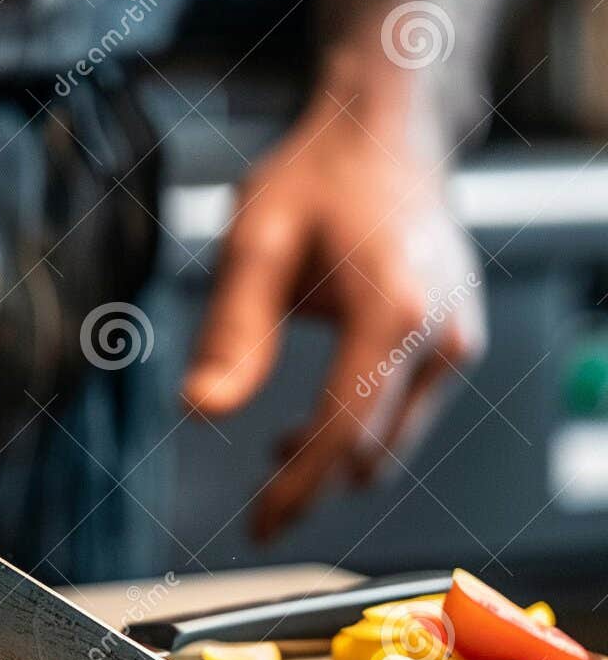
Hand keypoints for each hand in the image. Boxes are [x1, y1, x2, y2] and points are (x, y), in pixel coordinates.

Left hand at [181, 84, 484, 539]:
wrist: (387, 132)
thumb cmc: (320, 178)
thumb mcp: (254, 244)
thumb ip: (230, 333)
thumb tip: (202, 409)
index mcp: (394, 310)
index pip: (342, 431)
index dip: (298, 490)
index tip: (259, 527)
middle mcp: (441, 334)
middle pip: (372, 450)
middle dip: (313, 483)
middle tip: (258, 502)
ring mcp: (458, 341)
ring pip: (393, 441)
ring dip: (336, 460)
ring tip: (278, 448)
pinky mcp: (458, 342)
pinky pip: (407, 414)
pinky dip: (363, 431)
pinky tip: (319, 416)